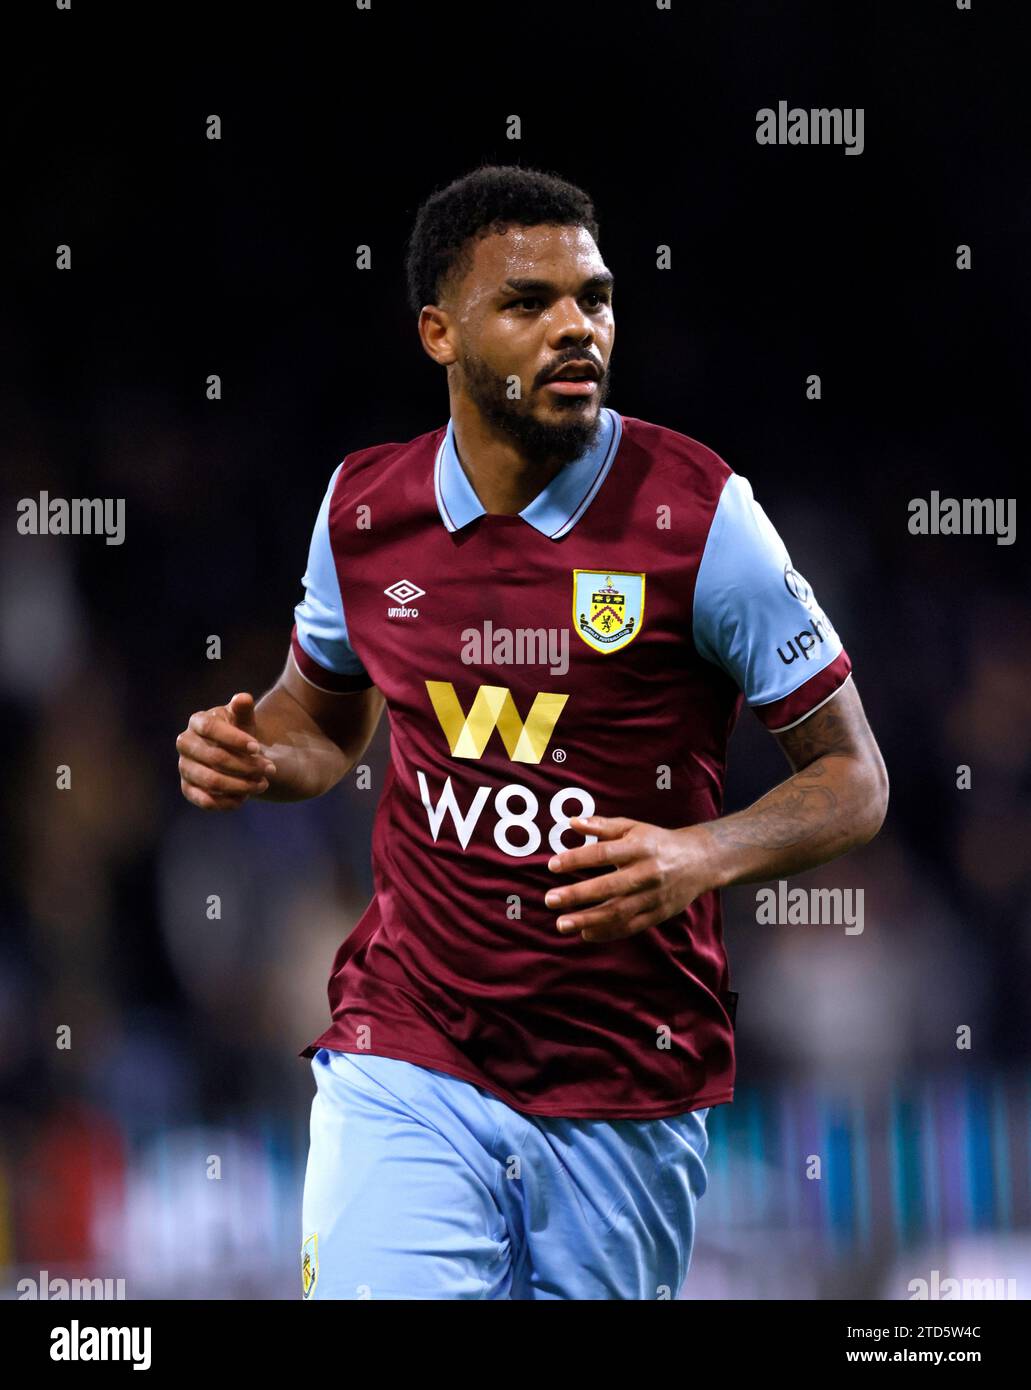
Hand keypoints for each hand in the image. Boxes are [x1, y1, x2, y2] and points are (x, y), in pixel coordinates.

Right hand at [176, 692, 276, 810]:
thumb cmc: (239, 730)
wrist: (234, 753)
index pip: (211, 728)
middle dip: (246, 766)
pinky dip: (228, 801)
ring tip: (263, 784)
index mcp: (197, 721)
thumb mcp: (244, 718)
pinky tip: (245, 797)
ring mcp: (184, 767)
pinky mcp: (187, 789)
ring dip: (241, 785)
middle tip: (270, 769)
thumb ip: (243, 709)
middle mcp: (185, 743)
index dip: (235, 739)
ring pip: (211, 781)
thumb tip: (244, 698)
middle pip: (214, 757)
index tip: (257, 747)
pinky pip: (205, 801)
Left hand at [544, 815, 714, 942]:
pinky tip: (585, 934)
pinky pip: (630, 927)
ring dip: (588, 920)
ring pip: (618, 912)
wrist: (700, 861)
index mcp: (639, 847)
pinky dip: (607, 932)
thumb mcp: (633, 827)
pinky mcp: (658, 914)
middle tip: (550, 900)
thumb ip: (602, 826)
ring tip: (562, 924)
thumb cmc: (659, 842)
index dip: (577, 859)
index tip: (552, 865)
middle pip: (609, 887)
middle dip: (577, 895)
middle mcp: (647, 873)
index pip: (603, 853)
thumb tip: (572, 822)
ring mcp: (654, 896)